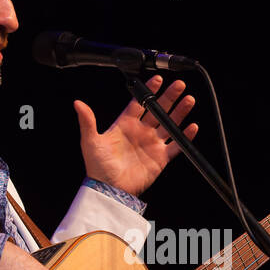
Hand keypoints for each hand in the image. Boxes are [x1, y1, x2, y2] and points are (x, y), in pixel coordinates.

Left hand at [72, 75, 197, 196]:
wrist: (109, 190)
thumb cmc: (98, 167)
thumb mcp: (90, 141)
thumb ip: (88, 121)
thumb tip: (77, 103)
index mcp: (125, 124)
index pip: (139, 103)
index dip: (149, 90)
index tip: (158, 79)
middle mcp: (140, 132)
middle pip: (158, 110)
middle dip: (169, 97)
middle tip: (180, 85)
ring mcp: (151, 144)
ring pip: (169, 124)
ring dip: (180, 113)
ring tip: (189, 100)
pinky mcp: (160, 158)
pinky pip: (176, 146)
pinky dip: (185, 137)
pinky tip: (192, 127)